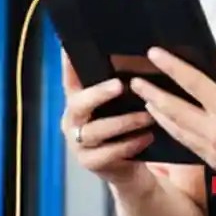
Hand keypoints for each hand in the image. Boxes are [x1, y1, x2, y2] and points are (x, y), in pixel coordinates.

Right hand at [60, 52, 156, 187]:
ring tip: (148, 116)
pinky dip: (130, 145)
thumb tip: (139, 57)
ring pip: (97, 130)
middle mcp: (72, 120)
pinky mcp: (89, 162)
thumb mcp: (118, 107)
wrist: (126, 168)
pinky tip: (147, 138)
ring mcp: (77, 142)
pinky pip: (109, 153)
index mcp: (76, 101)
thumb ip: (118, 88)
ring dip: (124, 122)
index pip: (69, 78)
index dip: (67, 64)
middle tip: (120, 85)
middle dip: (98, 94)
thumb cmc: (123, 129)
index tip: (69, 47)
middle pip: (79, 104)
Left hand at [131, 48, 215, 176]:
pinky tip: (170, 124)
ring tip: (147, 102)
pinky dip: (176, 132)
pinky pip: (189, 145)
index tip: (155, 55)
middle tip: (136, 83)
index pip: (192, 83)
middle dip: (152, 94)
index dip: (171, 67)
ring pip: (178, 131)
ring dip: (160, 115)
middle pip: (175, 110)